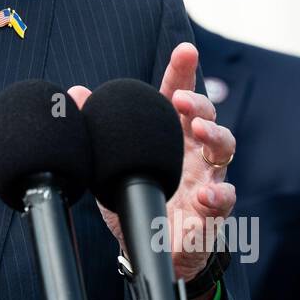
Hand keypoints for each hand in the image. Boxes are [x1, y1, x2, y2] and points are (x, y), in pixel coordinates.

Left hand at [68, 42, 235, 290]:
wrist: (149, 247)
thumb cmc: (137, 196)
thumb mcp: (110, 162)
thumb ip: (97, 129)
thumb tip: (75, 92)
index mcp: (171, 136)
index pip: (178, 97)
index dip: (183, 73)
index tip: (184, 51)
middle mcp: (193, 153)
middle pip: (207, 118)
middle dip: (200, 104)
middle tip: (182, 100)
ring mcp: (207, 180)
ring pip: (224, 151)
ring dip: (215, 137)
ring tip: (199, 131)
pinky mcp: (212, 213)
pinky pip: (224, 201)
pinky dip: (218, 195)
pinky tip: (205, 194)